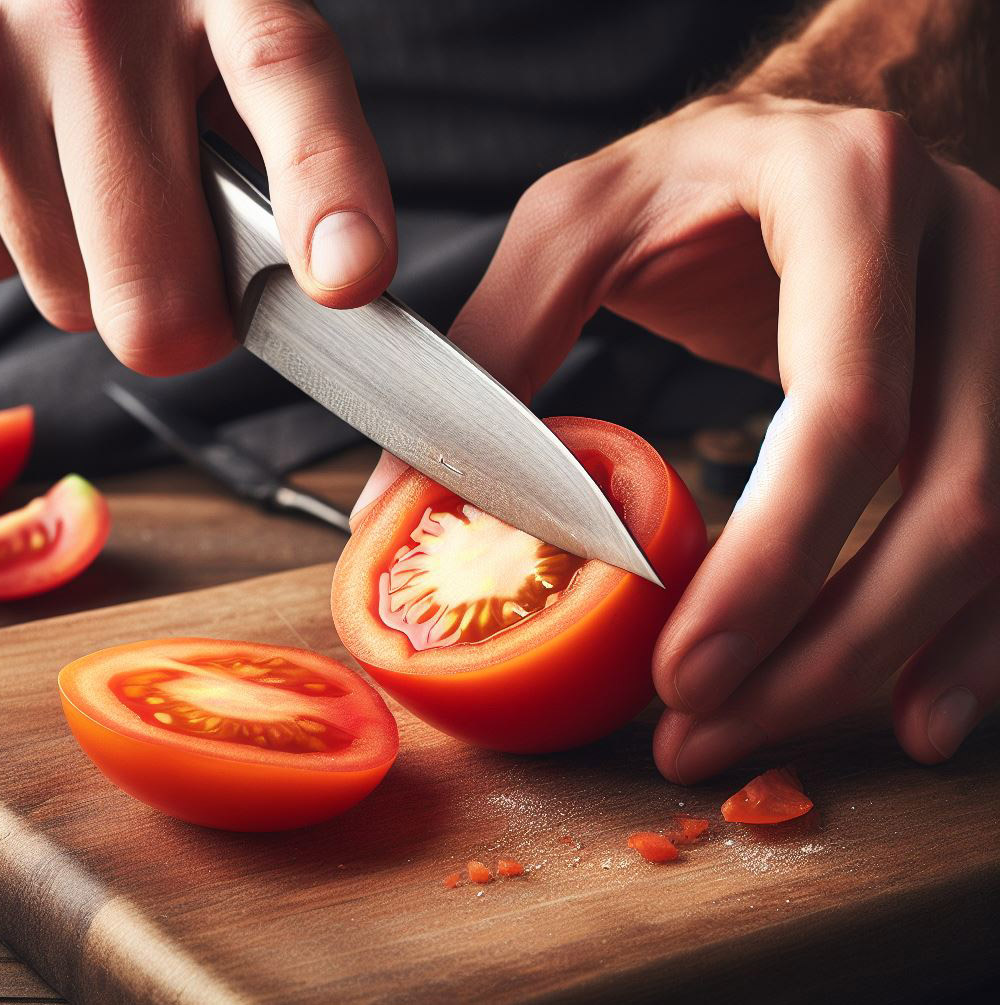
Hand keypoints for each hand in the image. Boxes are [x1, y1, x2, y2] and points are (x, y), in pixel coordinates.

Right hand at [0, 0, 394, 374]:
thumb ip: (289, 151)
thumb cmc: (165, 20)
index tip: (347, 276)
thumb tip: (317, 282)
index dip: (324, 193)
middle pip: (157, 298)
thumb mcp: (242, 46)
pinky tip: (39, 175)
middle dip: (185, 314)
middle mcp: (95, 13)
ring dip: (97, 270)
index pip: (283, 78)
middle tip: (192, 261)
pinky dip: (22, 246)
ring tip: (102, 181)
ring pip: (68, 297)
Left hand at [355, 93, 999, 777]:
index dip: (774, 564)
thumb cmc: (688, 180)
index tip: (684, 674)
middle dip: (827, 647)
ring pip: (998, 527)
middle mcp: (965, 251)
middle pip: (946, 495)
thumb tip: (402, 499)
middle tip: (705, 731)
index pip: (845, 415)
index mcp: (851, 194)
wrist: (797, 141)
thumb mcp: (579, 228)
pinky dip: (971, 631)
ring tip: (784, 737)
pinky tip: (912, 704)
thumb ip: (500, 347)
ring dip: (894, 659)